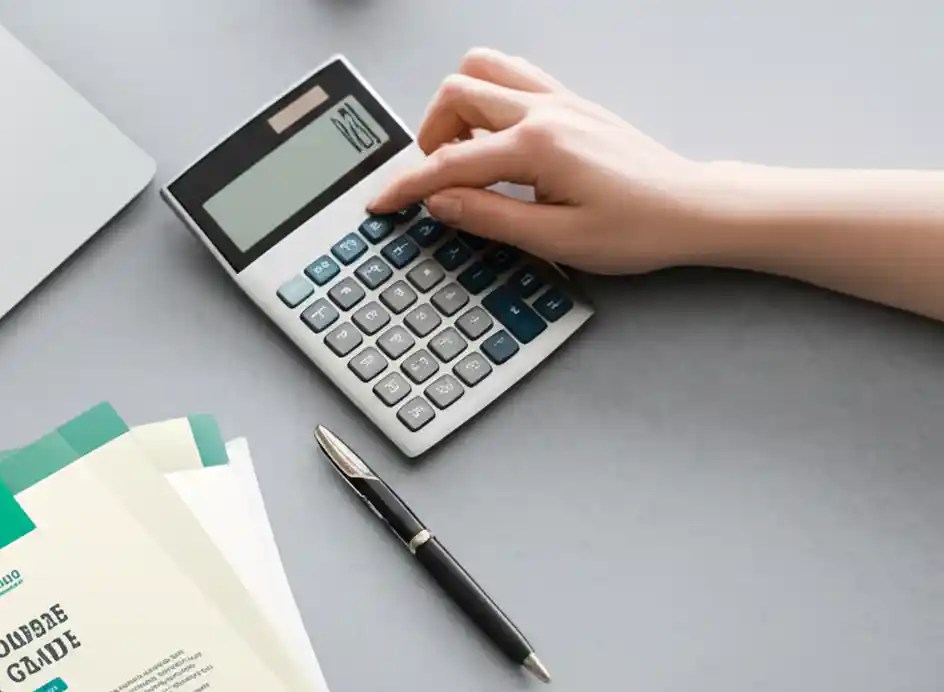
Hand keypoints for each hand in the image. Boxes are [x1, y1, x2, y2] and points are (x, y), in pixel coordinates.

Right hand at [368, 49, 720, 273]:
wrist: (691, 209)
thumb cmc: (638, 228)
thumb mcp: (556, 239)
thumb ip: (489, 217)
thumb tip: (439, 201)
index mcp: (537, 146)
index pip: (450, 163)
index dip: (407, 186)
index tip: (381, 201)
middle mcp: (545, 111)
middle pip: (456, 95)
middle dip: (429, 136)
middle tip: (431, 178)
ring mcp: (559, 100)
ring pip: (483, 70)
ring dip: (457, 105)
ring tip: (459, 151)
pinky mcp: (571, 102)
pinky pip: (513, 76)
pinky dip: (488, 97)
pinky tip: (492, 136)